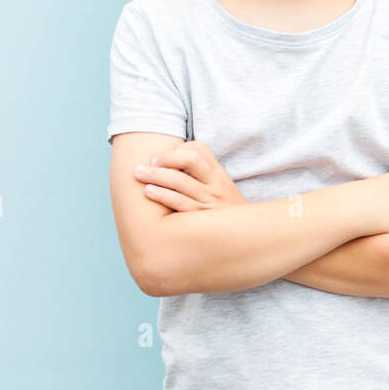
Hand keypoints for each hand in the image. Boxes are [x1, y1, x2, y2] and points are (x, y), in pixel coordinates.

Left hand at [133, 140, 248, 212]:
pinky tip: (148, 192)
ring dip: (155, 175)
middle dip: (165, 158)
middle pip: (189, 159)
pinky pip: (178, 202)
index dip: (179, 149)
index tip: (166, 157)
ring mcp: (208, 202)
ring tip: (139, 174)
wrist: (249, 240)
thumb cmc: (227, 215)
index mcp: (220, 176)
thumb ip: (205, 177)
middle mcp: (215, 186)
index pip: (200, 149)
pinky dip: (160, 194)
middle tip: (149, 163)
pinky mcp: (199, 219)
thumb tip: (177, 164)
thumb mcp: (224, 191)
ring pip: (179, 181)